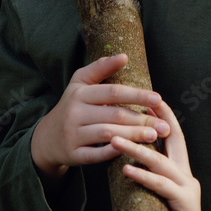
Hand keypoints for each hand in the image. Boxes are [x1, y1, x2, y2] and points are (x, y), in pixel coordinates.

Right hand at [31, 53, 169, 178]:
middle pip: (114, 115)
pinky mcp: (73, 154)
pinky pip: (96, 154)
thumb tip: (124, 56)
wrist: (46, 137)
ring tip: (153, 136)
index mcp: (80, 93)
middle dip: (141, 120)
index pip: (113, 92)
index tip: (158, 99)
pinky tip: (130, 149)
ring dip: (133, 136)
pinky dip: (113, 152)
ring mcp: (73, 134)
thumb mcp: (81, 82)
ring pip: (108, 134)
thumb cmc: (72, 105)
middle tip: (164, 126)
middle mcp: (74, 113)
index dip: (137, 95)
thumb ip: (101, 67)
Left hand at [111, 100, 210, 210]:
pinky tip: (126, 169)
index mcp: (181, 172)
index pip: (173, 137)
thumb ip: (151, 181)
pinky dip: (143, 176)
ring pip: (161, 162)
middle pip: (173, 139)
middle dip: (155, 119)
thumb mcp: (160, 199)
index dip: (162, 116)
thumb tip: (128, 163)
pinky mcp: (184, 205)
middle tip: (137, 102)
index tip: (146, 98)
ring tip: (115, 138)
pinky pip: (161, 186)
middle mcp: (187, 176)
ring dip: (137, 148)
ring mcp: (187, 189)